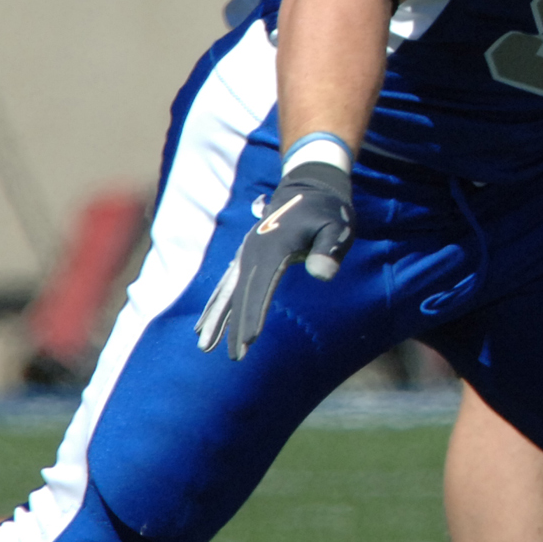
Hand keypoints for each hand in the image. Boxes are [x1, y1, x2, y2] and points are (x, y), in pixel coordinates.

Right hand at [195, 160, 354, 359]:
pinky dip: (217, 303)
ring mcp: (247, 253)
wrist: (310, 184)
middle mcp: (254, 251)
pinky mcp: (248, 256)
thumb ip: (330, 249)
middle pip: (241, 293)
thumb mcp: (338, 227)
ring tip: (204, 346)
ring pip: (229, 290)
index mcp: (274, 246)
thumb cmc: (328, 210)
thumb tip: (322, 275)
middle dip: (236, 326)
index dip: (254, 313)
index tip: (250, 340)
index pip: (262, 286)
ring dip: (217, 317)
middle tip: (234, 356)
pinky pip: (228, 284)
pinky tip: (205, 324)